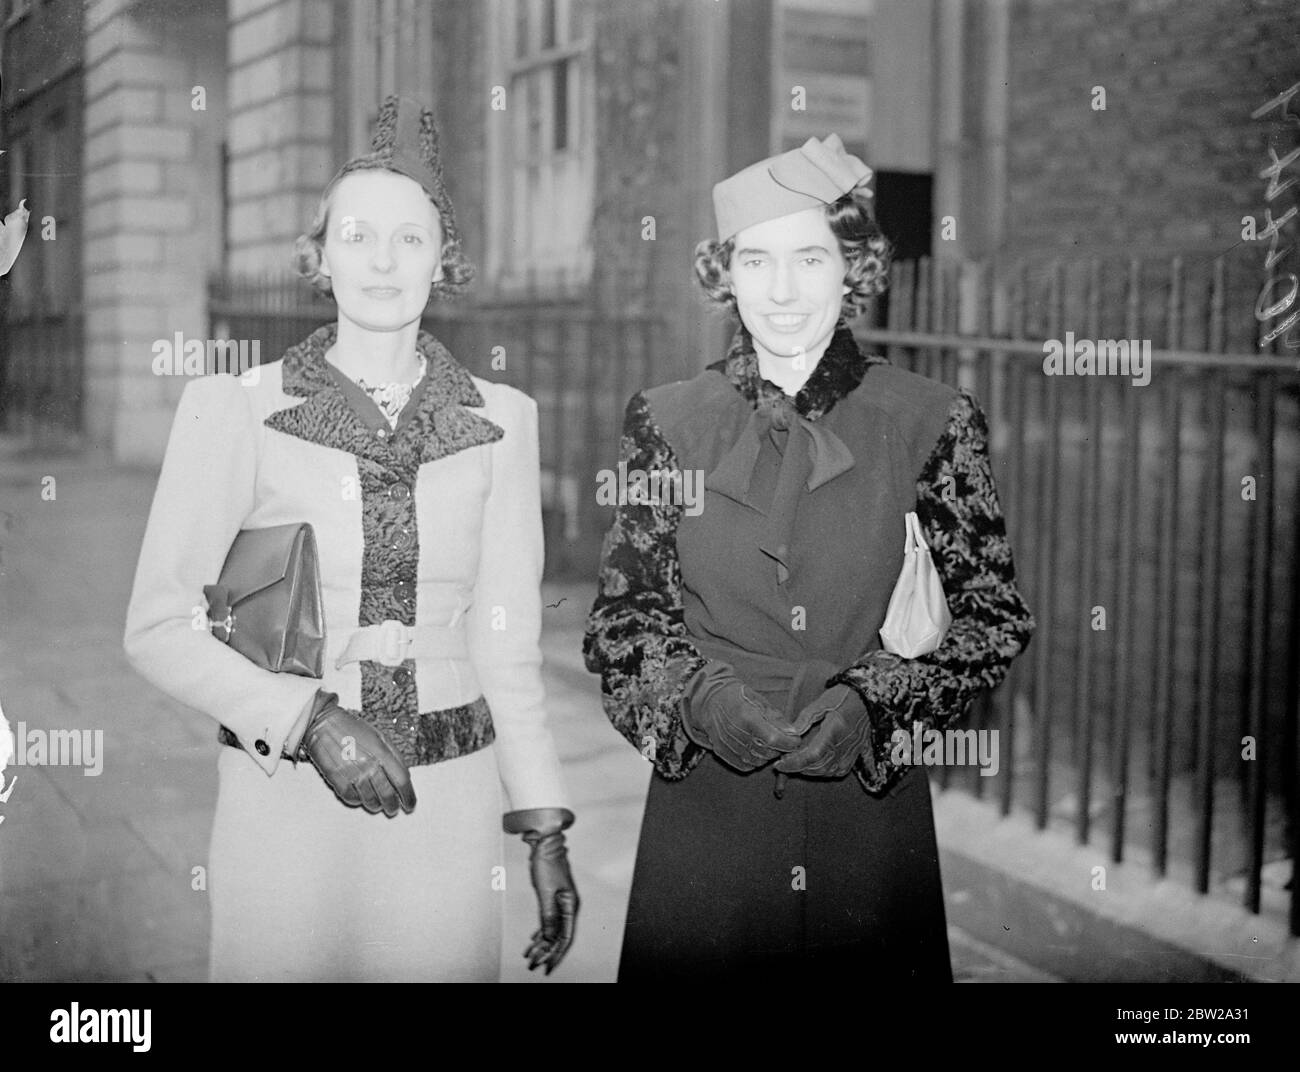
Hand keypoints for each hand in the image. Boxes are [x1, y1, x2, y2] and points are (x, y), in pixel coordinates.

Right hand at [300, 693, 416, 816]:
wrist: (323, 724)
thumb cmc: (353, 728)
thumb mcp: (380, 736)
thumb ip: (393, 756)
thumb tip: (404, 777)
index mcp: (382, 751)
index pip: (402, 780)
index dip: (408, 796)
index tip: (410, 804)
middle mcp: (369, 764)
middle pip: (387, 794)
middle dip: (392, 806)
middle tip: (393, 809)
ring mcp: (352, 773)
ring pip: (370, 800)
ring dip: (376, 806)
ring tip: (378, 805)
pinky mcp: (336, 779)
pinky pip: (352, 799)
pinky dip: (358, 801)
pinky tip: (360, 798)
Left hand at [505, 809, 578, 974]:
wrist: (545, 843)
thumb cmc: (547, 865)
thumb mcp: (545, 893)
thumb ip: (548, 917)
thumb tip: (548, 939)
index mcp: (570, 906)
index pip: (565, 937)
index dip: (556, 954)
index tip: (546, 968)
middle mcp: (568, 907)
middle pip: (558, 936)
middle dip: (546, 953)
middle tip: (532, 967)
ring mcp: (561, 903)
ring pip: (552, 930)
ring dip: (541, 944)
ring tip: (529, 958)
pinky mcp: (552, 899)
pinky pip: (547, 921)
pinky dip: (540, 932)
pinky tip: (534, 940)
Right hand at [680, 660, 803, 771]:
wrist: (709, 701)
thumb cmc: (737, 697)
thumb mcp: (759, 700)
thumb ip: (776, 718)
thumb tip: (793, 733)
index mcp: (747, 716)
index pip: (773, 738)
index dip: (788, 743)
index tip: (795, 740)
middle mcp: (735, 732)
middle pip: (767, 752)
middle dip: (779, 749)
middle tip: (781, 739)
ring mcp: (727, 744)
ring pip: (757, 761)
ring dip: (767, 755)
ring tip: (767, 743)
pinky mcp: (721, 752)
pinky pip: (745, 765)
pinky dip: (754, 760)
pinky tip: (755, 748)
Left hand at [775, 684, 872, 777]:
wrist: (867, 696)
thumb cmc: (843, 696)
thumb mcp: (821, 702)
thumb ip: (805, 719)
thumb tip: (789, 734)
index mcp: (834, 731)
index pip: (812, 755)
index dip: (794, 763)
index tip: (779, 764)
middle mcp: (845, 745)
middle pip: (819, 767)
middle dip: (798, 768)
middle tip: (783, 762)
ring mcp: (853, 751)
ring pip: (829, 771)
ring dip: (811, 770)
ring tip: (797, 762)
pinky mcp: (857, 753)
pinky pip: (841, 770)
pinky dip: (827, 771)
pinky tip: (817, 765)